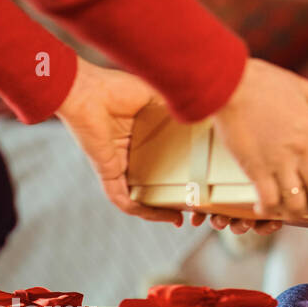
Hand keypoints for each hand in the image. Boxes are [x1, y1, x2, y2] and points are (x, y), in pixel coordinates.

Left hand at [55, 59, 282, 232]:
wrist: (88, 89)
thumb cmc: (121, 88)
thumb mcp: (165, 99)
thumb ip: (187, 107)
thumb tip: (219, 109)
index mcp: (151, 139)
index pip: (176, 166)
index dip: (196, 178)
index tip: (215, 184)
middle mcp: (137, 156)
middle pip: (162, 187)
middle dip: (185, 202)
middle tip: (205, 209)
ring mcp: (122, 167)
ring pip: (145, 200)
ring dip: (165, 213)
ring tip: (188, 218)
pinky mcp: (109, 173)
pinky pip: (125, 201)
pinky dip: (143, 211)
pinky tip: (164, 215)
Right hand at [213, 58, 307, 226]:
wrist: (228, 85)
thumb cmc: (260, 80)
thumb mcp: (296, 83)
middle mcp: (301, 150)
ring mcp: (278, 162)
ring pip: (296, 201)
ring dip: (299, 214)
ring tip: (299, 219)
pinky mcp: (254, 168)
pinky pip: (267, 198)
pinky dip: (268, 209)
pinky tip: (266, 211)